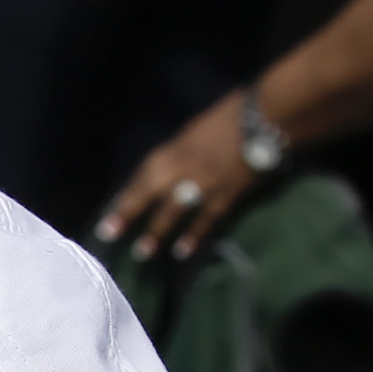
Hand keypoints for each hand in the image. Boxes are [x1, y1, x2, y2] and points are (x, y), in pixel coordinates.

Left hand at [107, 92, 264, 260]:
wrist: (263, 119)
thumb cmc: (229, 118)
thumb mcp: (193, 132)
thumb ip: (179, 154)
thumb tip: (166, 172)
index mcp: (172, 149)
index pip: (141, 176)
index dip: (126, 195)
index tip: (111, 211)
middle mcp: (180, 167)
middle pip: (147, 194)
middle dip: (127, 214)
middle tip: (109, 234)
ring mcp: (202, 184)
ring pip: (173, 211)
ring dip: (156, 232)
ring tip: (142, 253)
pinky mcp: (225, 196)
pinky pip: (205, 220)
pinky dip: (194, 236)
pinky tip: (182, 251)